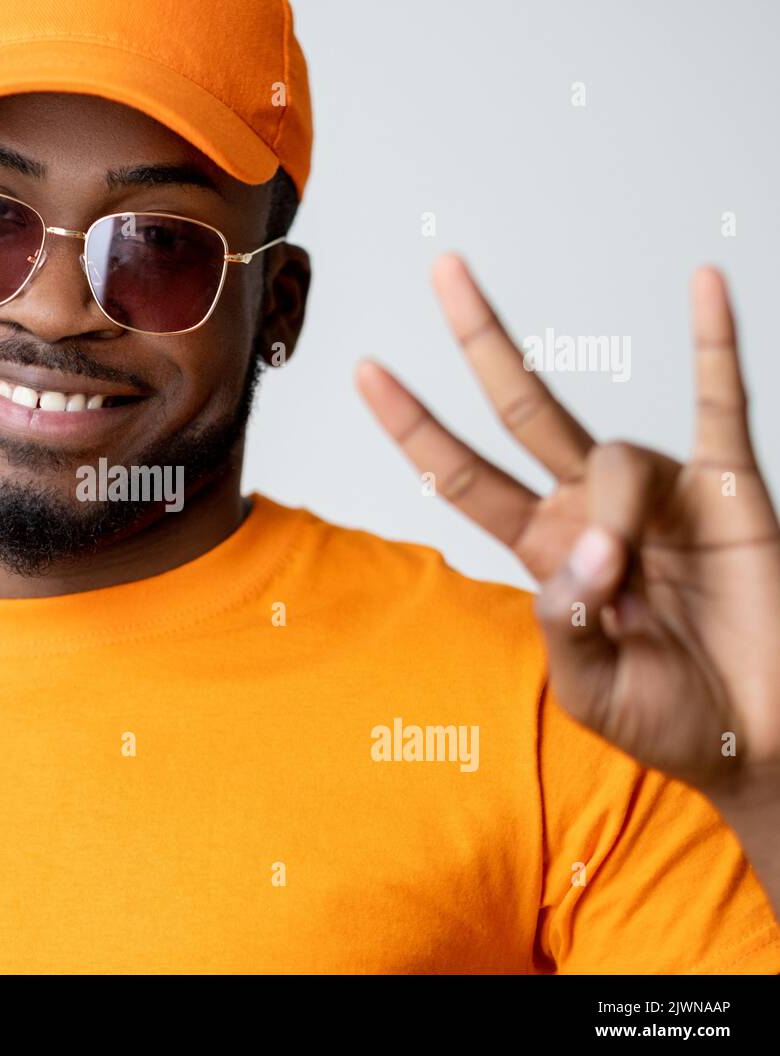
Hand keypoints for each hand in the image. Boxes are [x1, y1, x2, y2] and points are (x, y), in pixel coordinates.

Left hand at [355, 254, 779, 800]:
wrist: (759, 734)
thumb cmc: (669, 716)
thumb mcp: (591, 690)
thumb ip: (567, 626)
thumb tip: (581, 555)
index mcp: (541, 550)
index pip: (461, 473)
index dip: (412, 425)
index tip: (365, 371)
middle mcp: (586, 507)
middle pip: (518, 408)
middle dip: (479, 341)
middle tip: (442, 269)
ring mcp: (654, 492)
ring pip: (612, 453)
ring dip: (613, 510)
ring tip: (627, 576)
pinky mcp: (728, 488)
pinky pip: (721, 403)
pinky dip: (714, 345)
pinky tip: (705, 287)